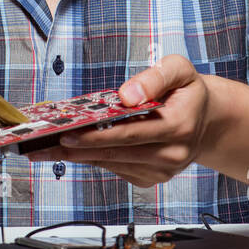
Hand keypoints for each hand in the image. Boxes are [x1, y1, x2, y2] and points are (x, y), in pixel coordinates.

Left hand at [25, 55, 214, 187]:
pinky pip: (116, 168)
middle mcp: (171, 154)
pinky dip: (94, 158)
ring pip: (112, 164)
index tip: (67, 135)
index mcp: (179, 127)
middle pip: (115, 153)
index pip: (130, 133)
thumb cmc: (187, 92)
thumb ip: (154, 78)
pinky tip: (74, 149)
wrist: (207, 120)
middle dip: (75, 149)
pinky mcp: (151, 178)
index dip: (96, 136)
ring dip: (79, 156)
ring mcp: (162, 170)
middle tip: (41, 147)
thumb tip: (127, 95)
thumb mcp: (179, 70)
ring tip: (45, 149)